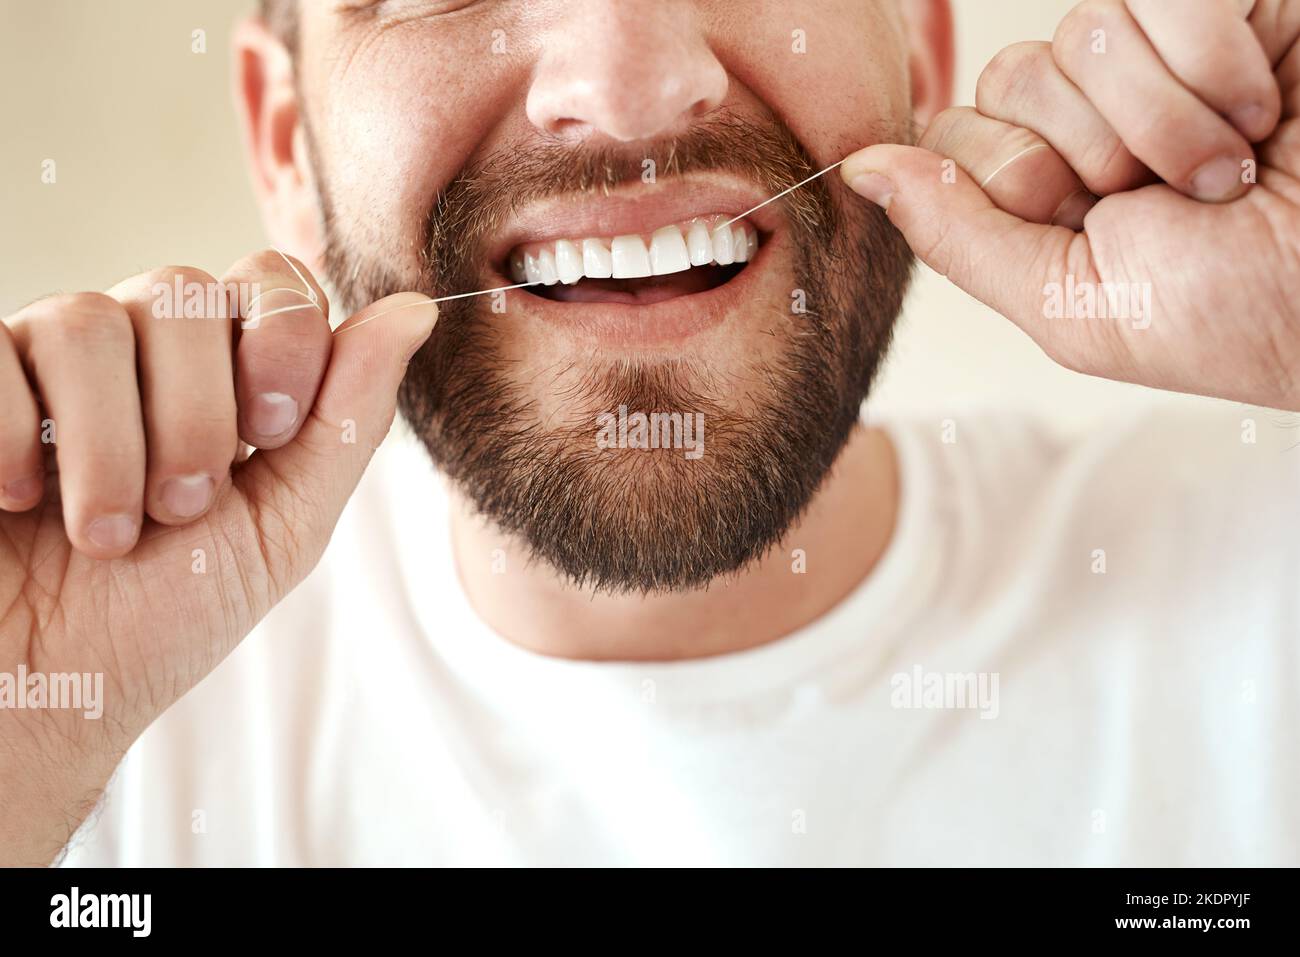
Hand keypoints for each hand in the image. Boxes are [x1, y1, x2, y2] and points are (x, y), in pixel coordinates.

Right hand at [0, 252, 435, 863]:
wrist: (43, 691)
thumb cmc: (166, 615)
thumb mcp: (283, 525)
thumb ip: (346, 418)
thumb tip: (417, 309)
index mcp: (223, 376)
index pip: (271, 281)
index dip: (280, 342)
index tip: (267, 434)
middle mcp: (138, 352)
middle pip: (184, 292)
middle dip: (195, 416)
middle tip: (181, 509)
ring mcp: (45, 363)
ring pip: (88, 320)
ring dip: (110, 449)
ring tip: (105, 534)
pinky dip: (15, 440)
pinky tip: (18, 502)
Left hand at [843, 0, 1299, 409]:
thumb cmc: (1237, 316)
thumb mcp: (1073, 303)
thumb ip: (960, 236)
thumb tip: (858, 172)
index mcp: (1051, 186)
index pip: (955, 133)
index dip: (1008, 177)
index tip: (1083, 217)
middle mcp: (1098, 113)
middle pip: (1008, 79)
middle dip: (1090, 156)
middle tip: (1169, 199)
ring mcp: (1163, 52)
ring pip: (1080, 34)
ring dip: (1162, 124)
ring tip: (1231, 169)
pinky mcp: (1229, 2)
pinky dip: (1213, 63)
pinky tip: (1261, 109)